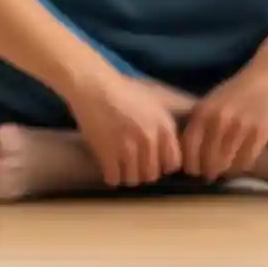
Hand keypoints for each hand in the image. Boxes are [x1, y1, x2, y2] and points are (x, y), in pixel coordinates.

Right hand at [63, 74, 188, 187]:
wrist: (94, 87)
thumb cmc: (124, 91)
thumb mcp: (155, 103)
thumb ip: (166, 125)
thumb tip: (171, 147)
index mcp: (164, 127)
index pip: (173, 163)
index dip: (163, 164)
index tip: (153, 161)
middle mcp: (149, 140)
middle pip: (152, 175)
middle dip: (143, 171)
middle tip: (134, 164)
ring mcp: (128, 149)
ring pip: (133, 180)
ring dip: (127, 175)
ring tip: (121, 166)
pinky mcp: (107, 154)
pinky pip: (114, 179)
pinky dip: (111, 176)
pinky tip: (109, 167)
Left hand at [182, 57, 267, 180]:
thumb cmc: (242, 88)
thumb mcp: (214, 100)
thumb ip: (203, 121)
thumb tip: (192, 149)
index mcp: (203, 111)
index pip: (188, 146)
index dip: (189, 163)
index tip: (193, 171)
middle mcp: (218, 120)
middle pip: (207, 159)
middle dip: (208, 170)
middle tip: (210, 175)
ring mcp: (239, 127)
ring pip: (227, 163)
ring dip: (225, 170)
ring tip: (225, 171)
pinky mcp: (261, 133)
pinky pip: (246, 160)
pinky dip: (242, 166)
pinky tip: (242, 164)